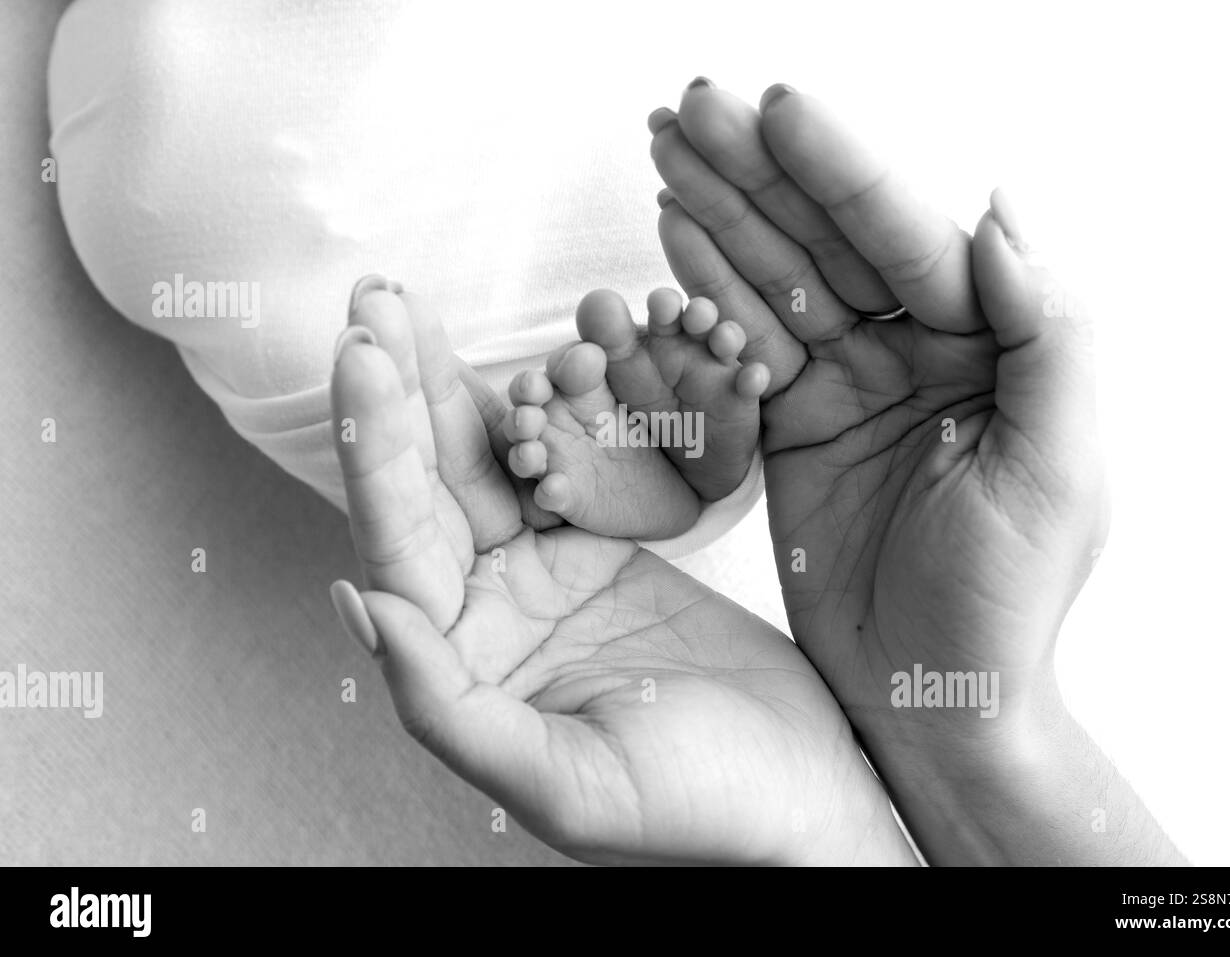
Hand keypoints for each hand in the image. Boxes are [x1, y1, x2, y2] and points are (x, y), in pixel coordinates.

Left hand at [327, 280, 914, 865]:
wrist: (806, 791)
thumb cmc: (699, 810)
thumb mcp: (565, 780)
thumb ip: (445, 706)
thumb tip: (358, 604)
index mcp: (467, 666)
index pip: (400, 540)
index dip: (376, 446)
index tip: (362, 355)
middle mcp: (491, 614)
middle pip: (429, 483)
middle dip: (398, 389)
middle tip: (375, 298)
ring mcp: (548, 573)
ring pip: (488, 461)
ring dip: (450, 382)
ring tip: (413, 306)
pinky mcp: (604, 544)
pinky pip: (563, 458)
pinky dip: (543, 402)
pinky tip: (518, 349)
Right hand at [653, 84, 1177, 863]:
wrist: (931, 698)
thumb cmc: (1006, 602)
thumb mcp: (1056, 471)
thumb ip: (1048, 337)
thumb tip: (1003, 214)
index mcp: (986, 346)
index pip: (905, 235)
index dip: (841, 170)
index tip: (779, 110)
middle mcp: (915, 351)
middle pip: (826, 239)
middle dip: (759, 170)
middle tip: (692, 107)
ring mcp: (847, 386)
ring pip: (775, 279)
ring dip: (721, 210)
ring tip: (667, 145)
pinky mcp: (791, 427)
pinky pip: (740, 345)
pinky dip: (704, 289)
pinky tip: (672, 231)